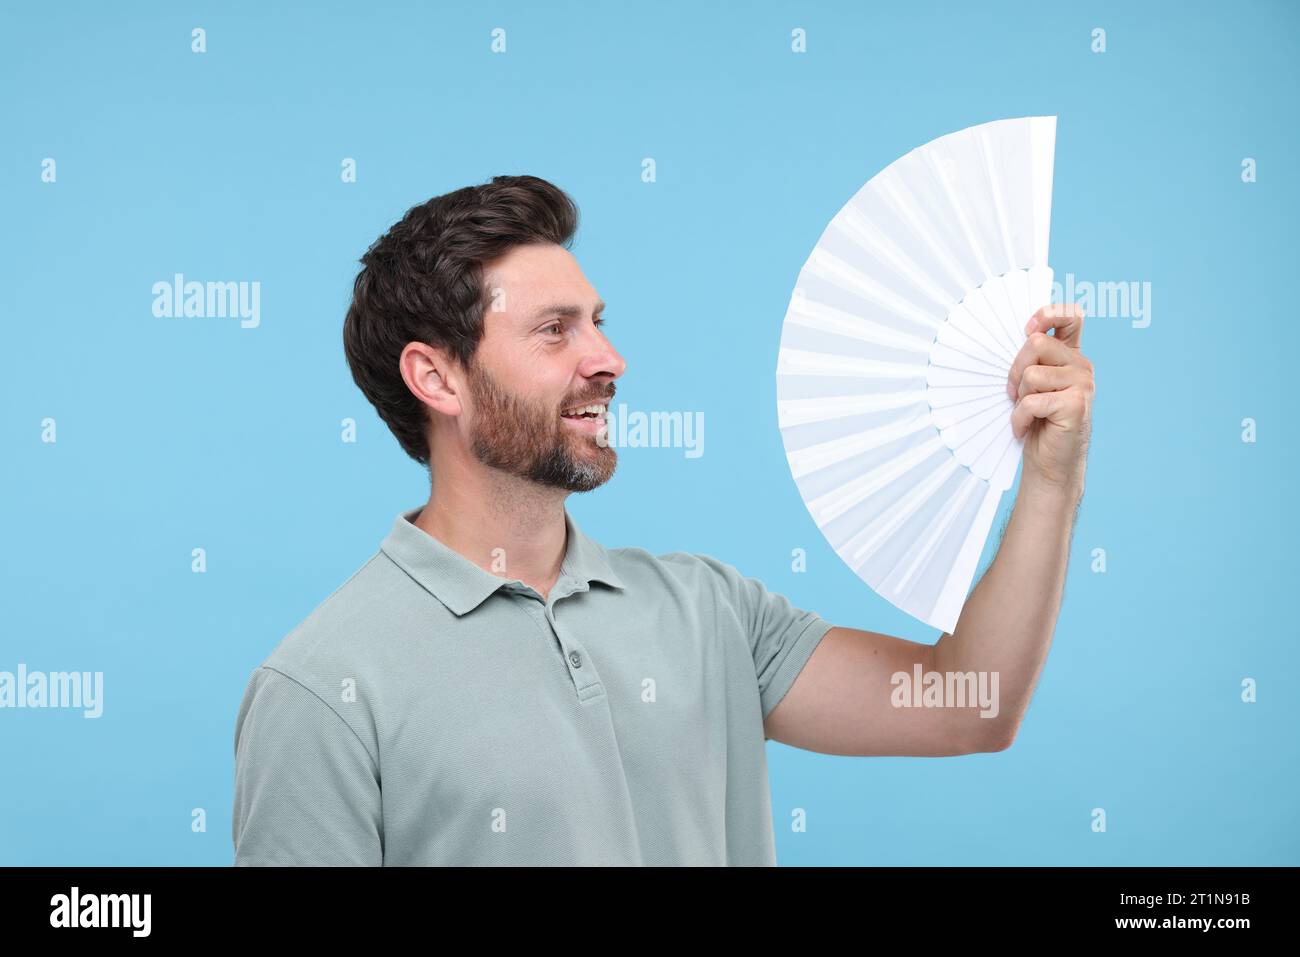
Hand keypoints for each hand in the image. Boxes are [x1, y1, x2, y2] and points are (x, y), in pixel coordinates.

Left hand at [1006, 303, 1093, 495]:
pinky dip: (1020, 418)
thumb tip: (1015, 338)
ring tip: (1026, 412)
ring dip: (1018, 397)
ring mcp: (1082, 384)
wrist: (1049, 463)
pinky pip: (1032, 401)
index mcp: (1070, 355)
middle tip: (1015, 394)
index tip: (1028, 330)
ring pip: (1031, 374)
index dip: (1047, 314)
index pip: (1071, 315)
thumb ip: (1030, 359)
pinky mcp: (1076, 405)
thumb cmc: (1036, 423)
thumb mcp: (1031, 385)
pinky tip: (1025, 428)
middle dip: (1014, 370)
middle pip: (1036, 343)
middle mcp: (1081, 366)